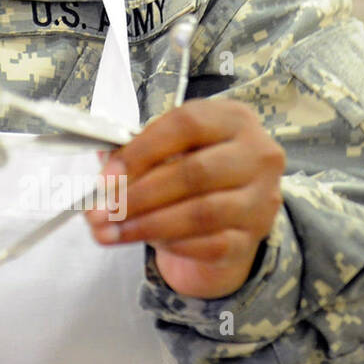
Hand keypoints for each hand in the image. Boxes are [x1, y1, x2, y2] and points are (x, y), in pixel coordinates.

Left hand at [85, 99, 285, 298]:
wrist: (229, 211)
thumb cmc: (191, 166)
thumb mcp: (169, 147)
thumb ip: (135, 152)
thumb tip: (103, 174)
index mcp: (233, 119)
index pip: (186, 125)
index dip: (141, 151)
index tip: (106, 176)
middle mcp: (257, 155)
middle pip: (194, 173)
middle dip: (139, 195)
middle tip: (102, 211)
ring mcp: (261, 199)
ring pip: (201, 214)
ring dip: (148, 225)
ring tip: (111, 231)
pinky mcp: (253, 237)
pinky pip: (209, 245)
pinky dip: (172, 244)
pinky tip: (145, 241)